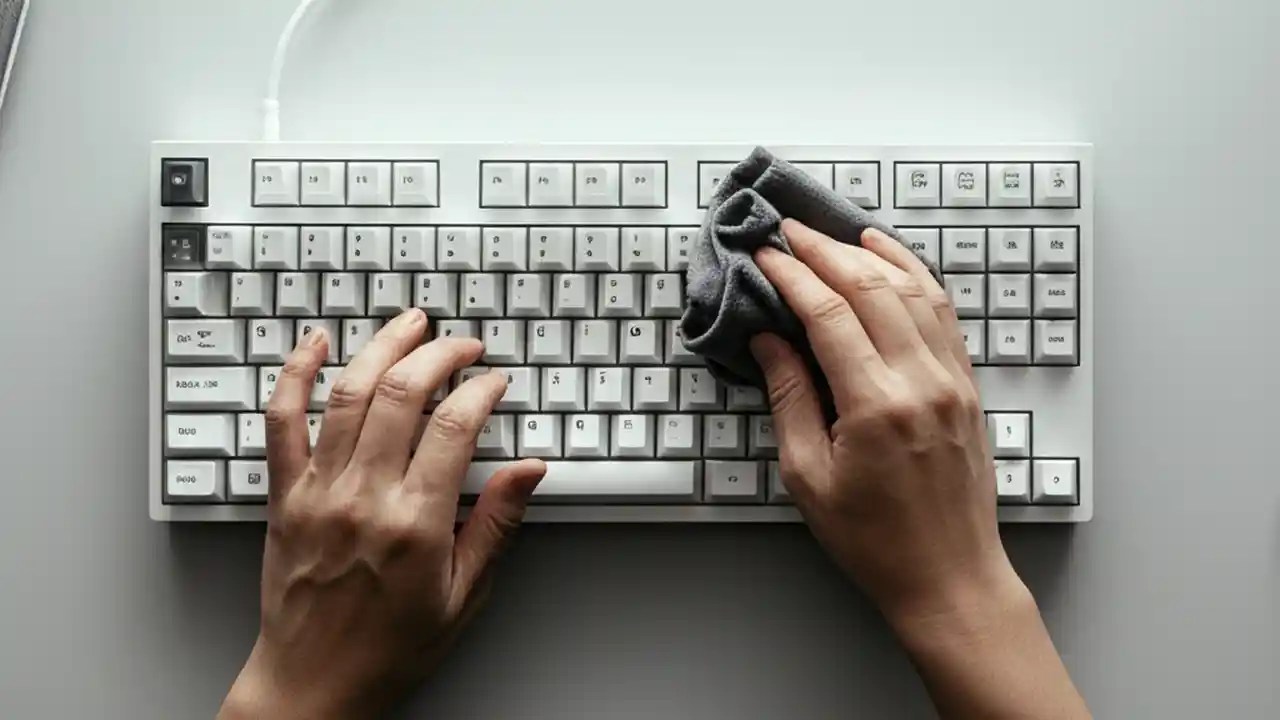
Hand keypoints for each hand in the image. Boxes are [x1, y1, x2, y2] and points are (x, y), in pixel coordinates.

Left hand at [219, 309, 545, 719]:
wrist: (313, 683)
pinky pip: (281, 421)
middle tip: (463, 344)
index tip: (496, 381)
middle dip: (440, 354)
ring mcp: (318, 491)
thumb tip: (529, 469)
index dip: (482, 390)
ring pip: (349, 394)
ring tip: (410, 323)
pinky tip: (316, 344)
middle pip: (403, 394)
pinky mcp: (284, 494)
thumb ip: (496, 524)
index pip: (455, 427)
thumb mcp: (464, 595)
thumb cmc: (391, 647)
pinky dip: (296, 374)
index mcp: (414, 524)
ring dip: (382, 346)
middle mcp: (363, 498)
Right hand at [751, 221, 1088, 717]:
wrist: (949, 577)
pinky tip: (889, 259)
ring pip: (914, 289)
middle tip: (789, 229)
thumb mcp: (809, 476)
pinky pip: (942, 312)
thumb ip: (790, 398)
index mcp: (877, 406)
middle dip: (825, 251)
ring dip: (870, 253)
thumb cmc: (872, 540)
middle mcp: (922, 381)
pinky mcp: (967, 385)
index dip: (793, 276)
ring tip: (833, 233)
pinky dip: (914, 275)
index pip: (830, 315)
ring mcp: (953, 380)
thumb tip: (769, 339)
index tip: (765, 254)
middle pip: (872, 288)